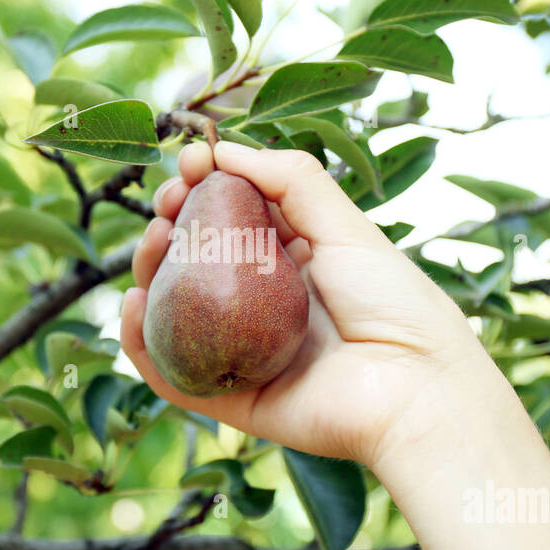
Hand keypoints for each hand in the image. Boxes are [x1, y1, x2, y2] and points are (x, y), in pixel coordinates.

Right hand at [120, 140, 486, 466]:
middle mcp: (264, 308)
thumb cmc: (394, 303)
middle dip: (172, 225)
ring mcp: (244, 354)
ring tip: (153, 240)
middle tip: (166, 201)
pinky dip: (140, 342)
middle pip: (197, 263)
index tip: (189, 162)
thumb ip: (291, 180)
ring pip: (176, 313)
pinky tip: (133, 302)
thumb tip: (224, 149)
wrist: (416, 388)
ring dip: (150, 273)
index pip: (233, 221)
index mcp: (296, 265)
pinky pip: (171, 374)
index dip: (204, 189)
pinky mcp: (231, 400)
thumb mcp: (344, 225)